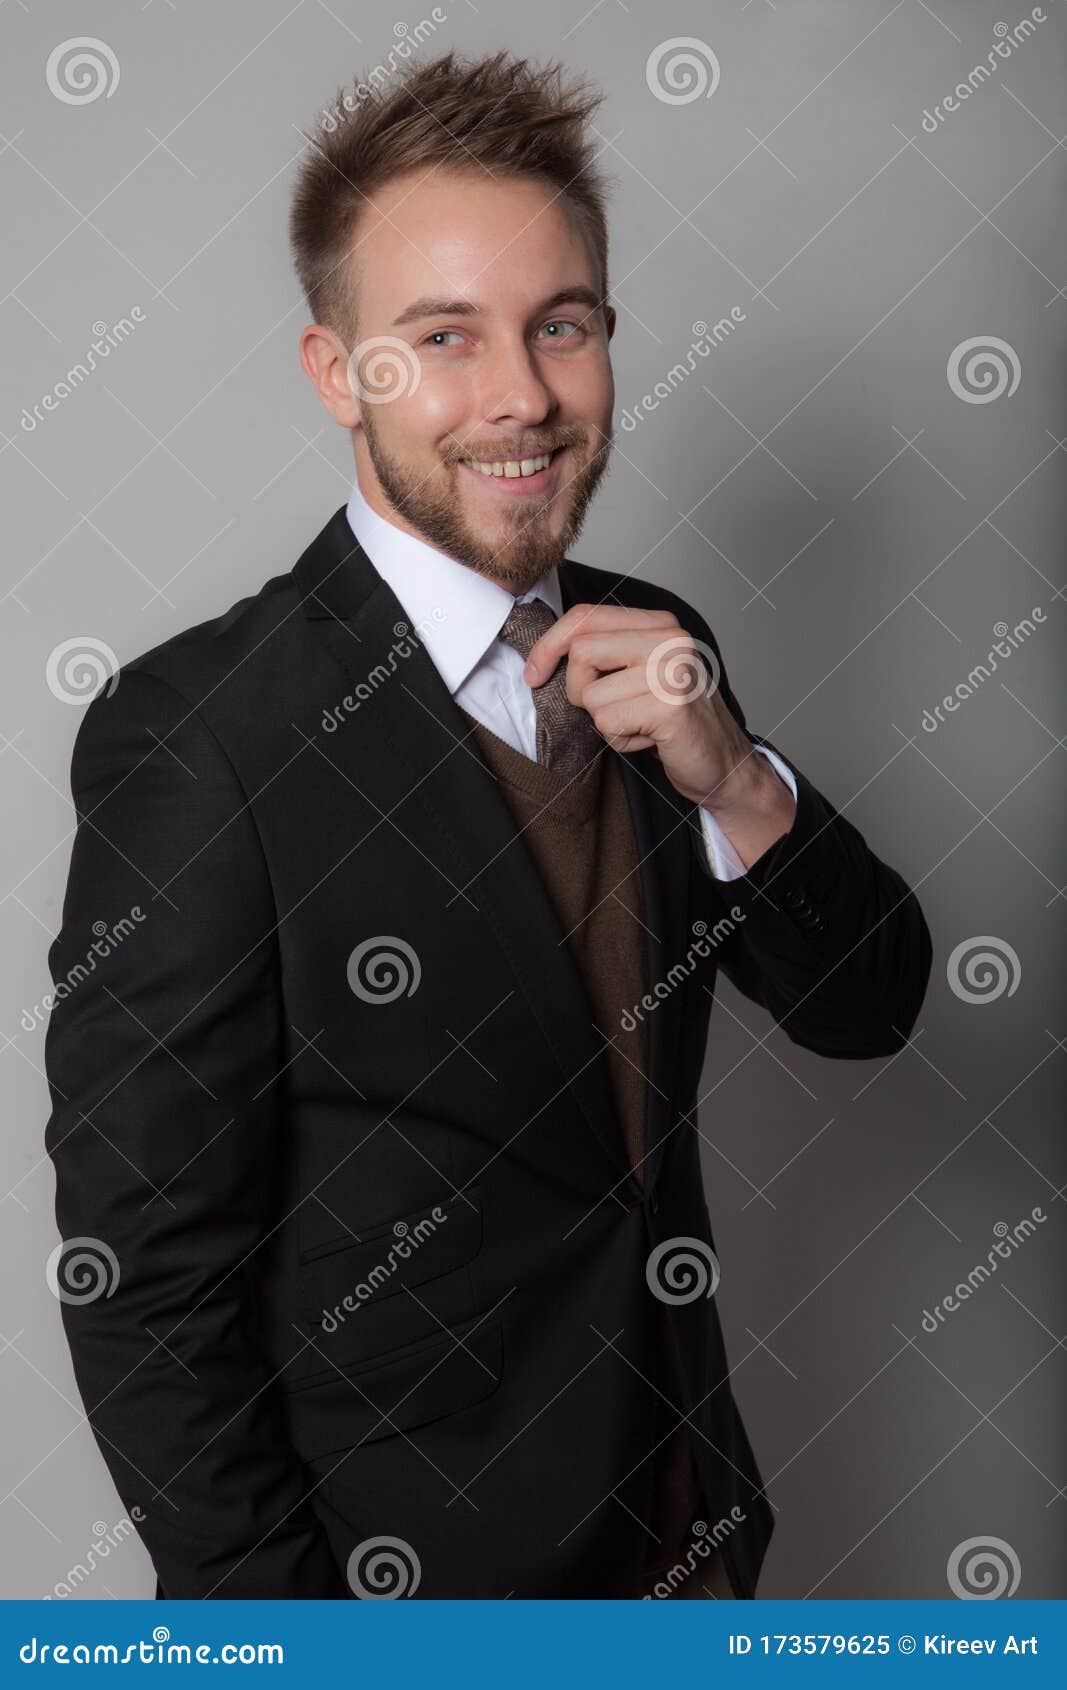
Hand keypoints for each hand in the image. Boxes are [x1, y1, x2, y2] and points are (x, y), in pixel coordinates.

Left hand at [524, 603, 795, 865]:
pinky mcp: (670, 706)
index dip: (549, 645)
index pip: (585, 616)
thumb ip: (606, 653)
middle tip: (609, 709)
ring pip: (591, 694)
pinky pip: (608, 722)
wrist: (724, 764)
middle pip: (581, 651)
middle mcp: (670, 639)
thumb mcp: (641, 674)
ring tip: (640, 724)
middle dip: (578, 691)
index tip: (533, 673)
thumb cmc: (675, 721)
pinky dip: (620, 740)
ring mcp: (673, 670)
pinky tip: (650, 739)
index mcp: (660, 624)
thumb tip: (545, 653)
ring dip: (606, 723)